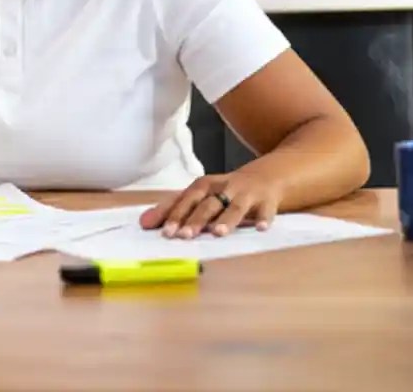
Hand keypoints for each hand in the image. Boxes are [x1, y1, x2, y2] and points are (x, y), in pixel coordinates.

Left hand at [138, 171, 281, 238]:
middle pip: (208, 203)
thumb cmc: (226, 190)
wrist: (269, 175)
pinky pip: (266, 210)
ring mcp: (247, 194)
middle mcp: (224, 187)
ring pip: (235, 206)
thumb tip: (143, 223)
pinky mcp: (268, 201)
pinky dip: (263, 218)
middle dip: (196, 219)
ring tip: (218, 233)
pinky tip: (260, 228)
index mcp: (205, 185)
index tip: (165, 232)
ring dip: (227, 219)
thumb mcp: (201, 194)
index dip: (176, 215)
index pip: (186, 198)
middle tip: (185, 236)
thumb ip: (174, 208)